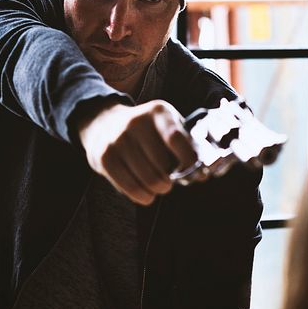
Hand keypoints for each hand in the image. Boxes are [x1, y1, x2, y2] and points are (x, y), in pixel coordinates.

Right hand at [78, 101, 197, 205]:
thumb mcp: (166, 125)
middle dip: (172, 180)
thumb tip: (204, 173)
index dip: (189, 160)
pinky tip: (147, 194)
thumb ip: (185, 145)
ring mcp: (117, 140)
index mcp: (157, 112)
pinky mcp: (105, 158)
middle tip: (171, 181)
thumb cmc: (145, 131)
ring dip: (159, 189)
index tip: (196, 173)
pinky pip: (130, 187)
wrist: (103, 123)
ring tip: (159, 186)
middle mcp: (135, 123)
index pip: (176, 139)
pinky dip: (143, 196)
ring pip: (148, 180)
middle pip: (162, 165)